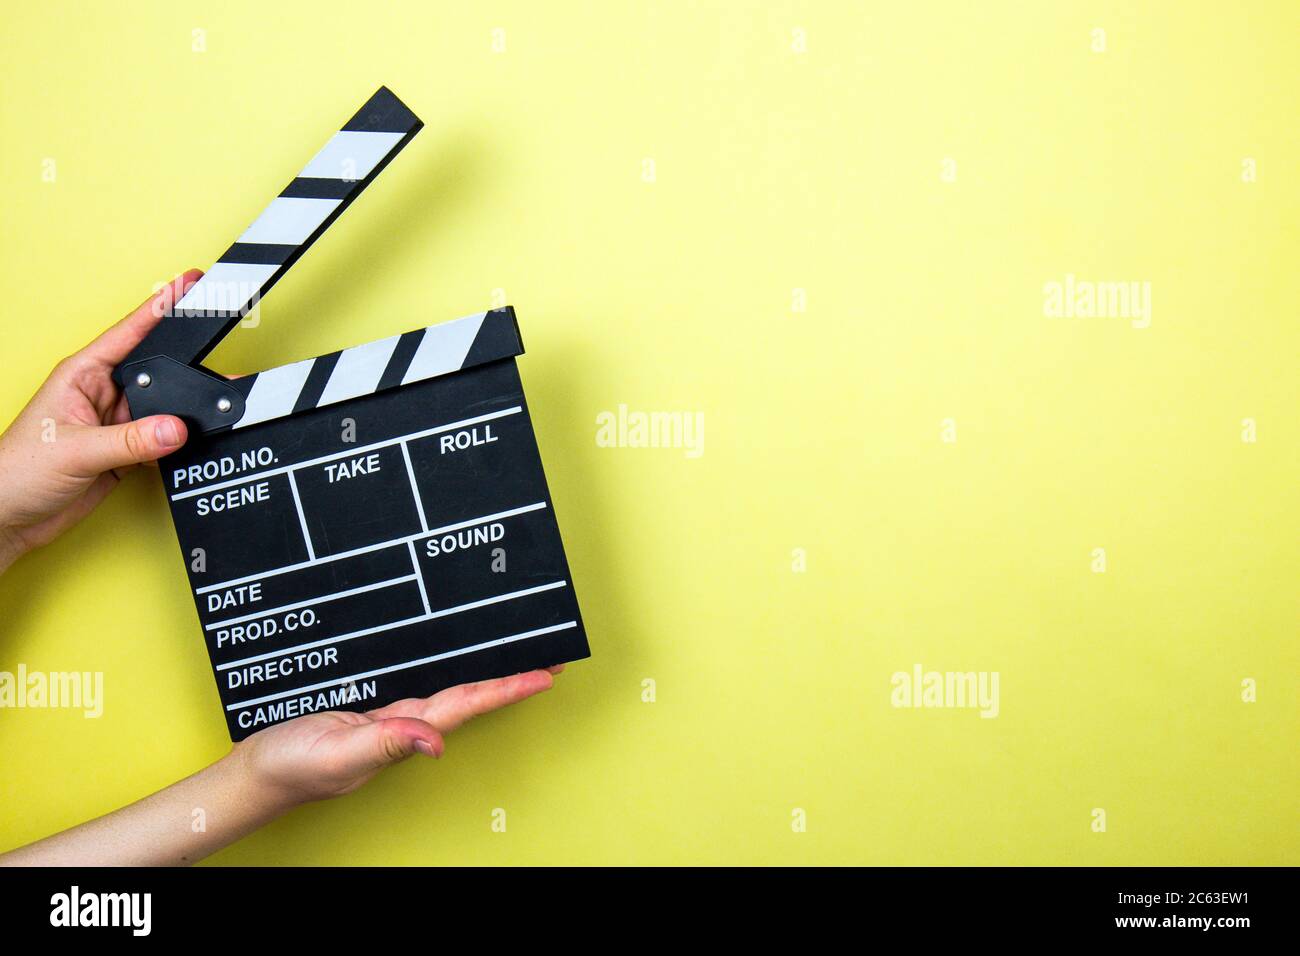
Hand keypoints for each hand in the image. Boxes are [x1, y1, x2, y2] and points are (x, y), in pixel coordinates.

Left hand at [0, 270, 202, 571]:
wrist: (7, 519)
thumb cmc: (15, 473)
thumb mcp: (75, 451)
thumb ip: (129, 441)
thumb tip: (175, 428)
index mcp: (82, 374)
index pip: (130, 332)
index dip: (161, 306)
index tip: (190, 284)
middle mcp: (101, 394)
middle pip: (157, 372)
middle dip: (186, 372)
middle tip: (217, 371)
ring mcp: (115, 423)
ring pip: (165, 409)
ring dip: (183, 415)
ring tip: (207, 415)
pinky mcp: (125, 451)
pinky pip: (163, 440)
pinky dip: (179, 444)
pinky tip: (189, 445)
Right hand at [237, 668, 561, 804]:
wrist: (255, 771)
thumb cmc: (293, 768)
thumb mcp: (338, 754)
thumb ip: (385, 744)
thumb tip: (436, 744)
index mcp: (403, 729)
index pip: (467, 704)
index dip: (507, 687)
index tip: (545, 673)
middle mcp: (404, 718)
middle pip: (468, 690)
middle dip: (509, 673)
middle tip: (550, 652)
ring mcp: (388, 709)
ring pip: (446, 681)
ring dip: (483, 667)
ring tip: (518, 646)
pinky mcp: (368, 698)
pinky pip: (415, 675)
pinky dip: (442, 661)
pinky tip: (455, 648)